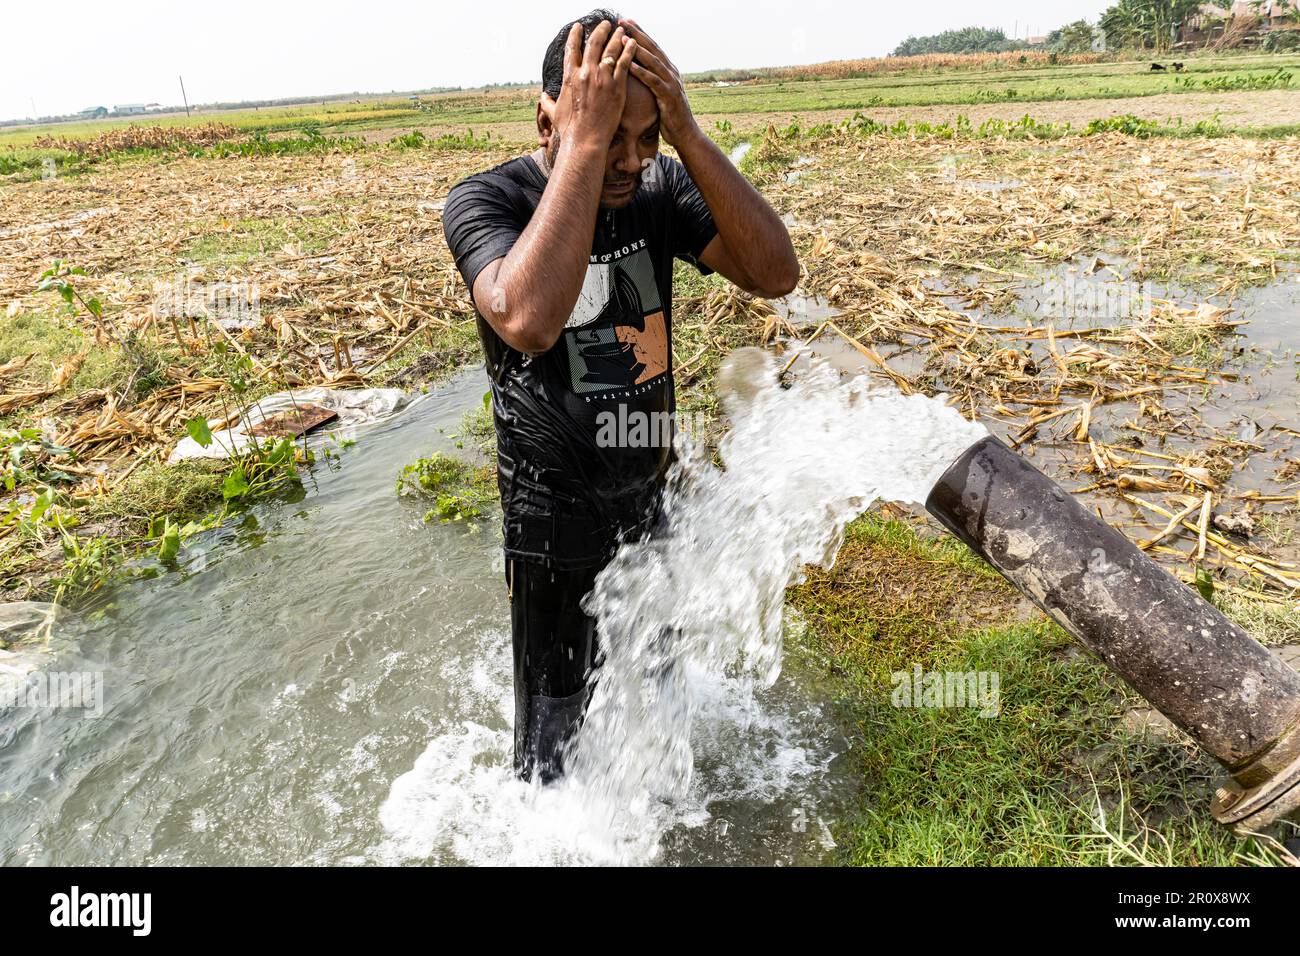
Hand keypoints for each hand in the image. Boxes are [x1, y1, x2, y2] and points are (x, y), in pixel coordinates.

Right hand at [552, 20, 637, 150]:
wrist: (586, 139)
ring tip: (621, 30)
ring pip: (611, 50)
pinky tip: (634, 43)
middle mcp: (586, 73)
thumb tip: (541, 98)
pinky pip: (624, 64)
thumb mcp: (554, 114)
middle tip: (605, 23)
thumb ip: (547, 103)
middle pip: (593, 43)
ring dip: (616, 37)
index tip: (578, 26)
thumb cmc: (569, 129)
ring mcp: (602, 79)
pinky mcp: (617, 87)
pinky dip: (629, 51)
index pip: (572, 49)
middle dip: (600, 30)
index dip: (575, 35)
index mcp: (570, 77)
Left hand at [619, 19, 698, 146]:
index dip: (640, 33)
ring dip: (638, 48)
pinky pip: (653, 81)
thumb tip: (639, 73)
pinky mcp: (669, 96)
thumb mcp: (660, 94)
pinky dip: (641, 71)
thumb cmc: (669, 117)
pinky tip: (629, 64)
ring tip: (623, 37)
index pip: (653, 47)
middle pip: (653, 48)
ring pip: (653, 61)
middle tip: (623, 21)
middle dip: (637, 34)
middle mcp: (672, 73)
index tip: (627, 22)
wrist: (685, 134)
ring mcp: (672, 84)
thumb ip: (653, 81)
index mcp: (669, 71)